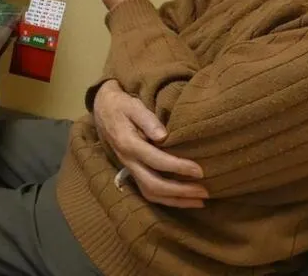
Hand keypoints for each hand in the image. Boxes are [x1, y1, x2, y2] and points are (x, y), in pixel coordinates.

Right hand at [93, 80, 207, 207]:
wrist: (103, 110)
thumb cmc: (121, 105)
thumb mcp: (133, 106)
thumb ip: (147, 119)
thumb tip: (163, 136)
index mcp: (128, 144)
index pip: (156, 161)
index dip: (178, 167)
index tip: (199, 171)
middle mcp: (128, 161)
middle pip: (153, 184)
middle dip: (180, 191)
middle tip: (204, 191)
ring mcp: (129, 168)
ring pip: (150, 193)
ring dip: (175, 200)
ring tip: (199, 201)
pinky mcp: (132, 172)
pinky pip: (148, 192)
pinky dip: (167, 199)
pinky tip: (184, 199)